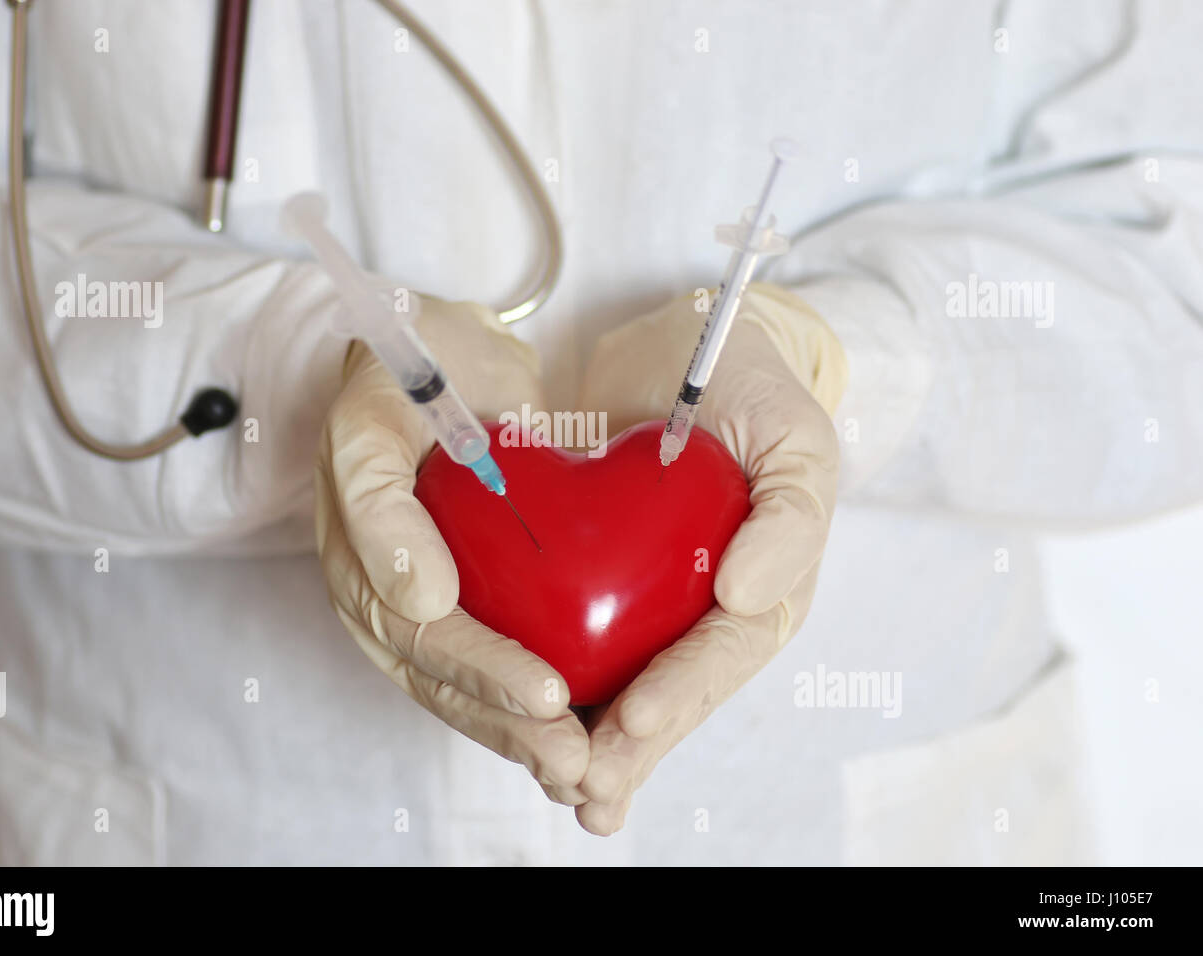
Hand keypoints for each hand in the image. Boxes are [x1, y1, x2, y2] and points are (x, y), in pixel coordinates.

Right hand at [315, 297, 588, 804]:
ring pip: (468, 687)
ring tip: (585, 770)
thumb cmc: (408, 370)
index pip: (418, 632)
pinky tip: (587, 733)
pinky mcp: (471, 598)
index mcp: (357, 557)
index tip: (545, 695)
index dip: (481, 670)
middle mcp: (386, 593)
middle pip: (443, 678)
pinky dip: (535, 705)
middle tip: (576, 760)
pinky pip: (499, 660)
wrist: (445, 350)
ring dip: (524, 735)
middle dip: (510, 726)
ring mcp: (425, 601)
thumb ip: (377, 500)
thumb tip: (422, 598)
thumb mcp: (377, 414)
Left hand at [572, 284, 846, 833]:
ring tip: (563, 790)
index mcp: (765, 581)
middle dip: (632, 746)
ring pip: (626, 685)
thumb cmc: (750, 386)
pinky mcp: (602, 583)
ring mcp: (657, 601)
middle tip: (585, 786)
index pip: (723, 650)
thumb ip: (789, 516)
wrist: (683, 344)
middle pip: (674, 691)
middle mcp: (710, 606)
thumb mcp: (792, 437)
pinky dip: (557, 694)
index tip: (631, 717)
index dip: (681, 689)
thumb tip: (750, 597)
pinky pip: (581, 645)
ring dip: (593, 744)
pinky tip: (529, 739)